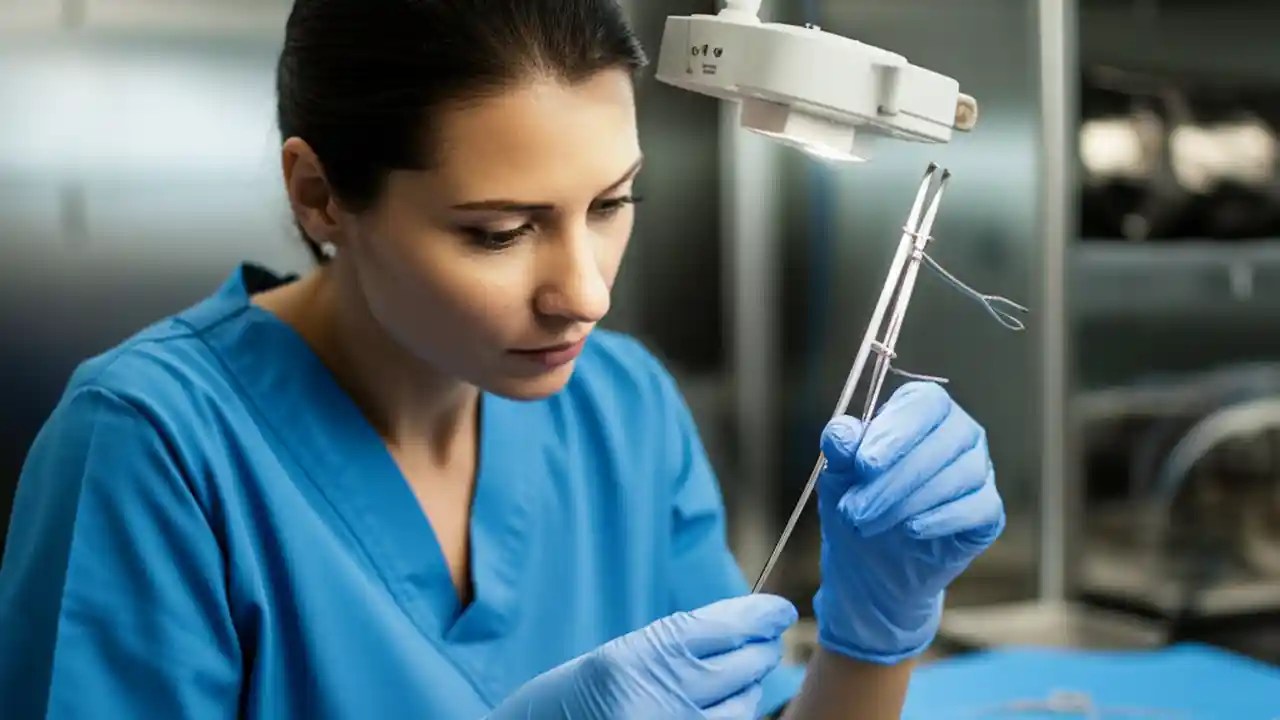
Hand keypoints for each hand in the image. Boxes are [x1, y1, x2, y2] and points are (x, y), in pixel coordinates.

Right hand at [486, 595, 796, 718]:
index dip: (761, 616)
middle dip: (758, 649)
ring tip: (729, 682)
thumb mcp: (617, 659)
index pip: (724, 626)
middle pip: (745, 663)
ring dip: (747, 689)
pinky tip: (717, 710)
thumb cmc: (568, 702)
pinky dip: (731, 719)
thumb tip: (746, 631)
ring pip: (746, 705)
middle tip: (760, 642)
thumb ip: (676, 646)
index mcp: (640, 657)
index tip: (778, 611)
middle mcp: (662, 698)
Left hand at [813, 382, 1004, 663]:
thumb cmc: (855, 502)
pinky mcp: (988, 512)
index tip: (864, 465)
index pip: (926, 402)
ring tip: (868, 524)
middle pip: (943, 441)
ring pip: (960, 475)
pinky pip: (980, 507)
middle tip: (854, 510)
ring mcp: (979, 471)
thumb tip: (842, 432)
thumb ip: (839, 447)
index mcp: (922, 409)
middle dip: (894, 479)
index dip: (898, 431)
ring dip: (908, 502)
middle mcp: (959, 433)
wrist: (868, 563)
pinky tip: (913, 530)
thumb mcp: (836, 473)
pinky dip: (943, 518)